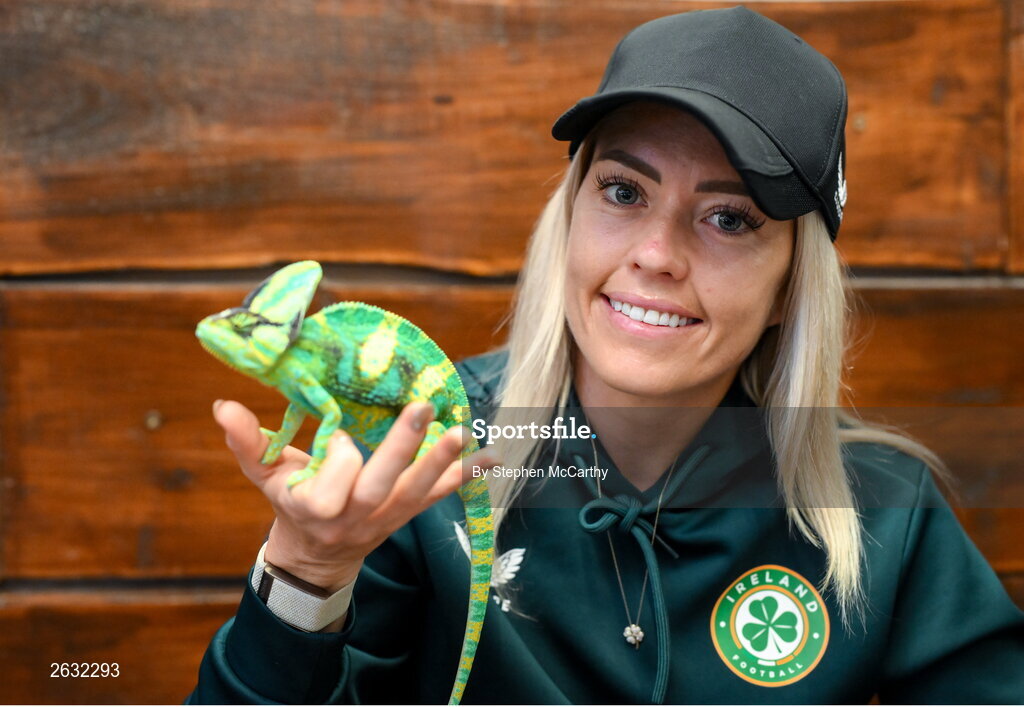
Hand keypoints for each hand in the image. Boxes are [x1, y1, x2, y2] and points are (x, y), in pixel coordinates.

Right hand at [212, 399, 494, 592]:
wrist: (316, 555)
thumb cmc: (289, 503)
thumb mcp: (263, 475)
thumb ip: (246, 442)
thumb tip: (221, 405)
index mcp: (317, 504)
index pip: (335, 476)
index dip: (338, 454)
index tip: (335, 436)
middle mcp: (357, 514)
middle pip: (381, 482)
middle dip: (403, 447)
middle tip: (423, 407)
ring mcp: (387, 516)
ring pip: (417, 491)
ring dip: (442, 461)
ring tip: (462, 430)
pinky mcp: (409, 513)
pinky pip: (441, 496)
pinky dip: (467, 476)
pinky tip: (494, 457)